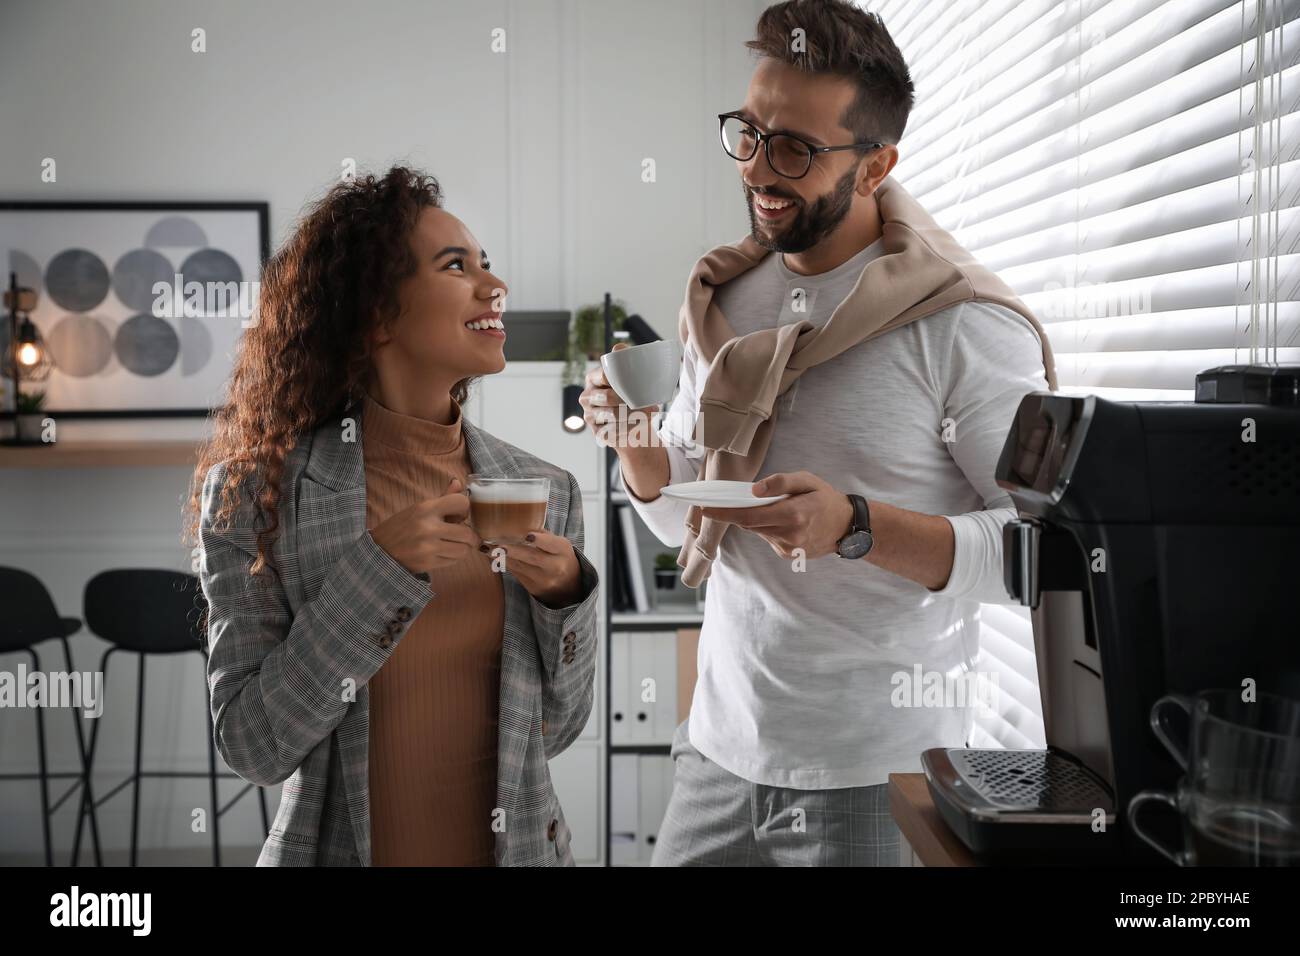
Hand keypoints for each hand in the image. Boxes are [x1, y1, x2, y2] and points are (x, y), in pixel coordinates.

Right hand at [369, 477, 482, 575]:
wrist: (381, 550)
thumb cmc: (403, 526)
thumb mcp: (419, 508)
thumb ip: (443, 498)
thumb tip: (458, 483)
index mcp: (426, 508)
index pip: (461, 502)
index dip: (465, 510)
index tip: (460, 515)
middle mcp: (428, 527)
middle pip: (467, 533)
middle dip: (469, 536)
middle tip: (463, 535)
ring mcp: (428, 547)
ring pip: (464, 550)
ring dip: (463, 548)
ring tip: (454, 545)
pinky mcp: (427, 563)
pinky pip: (454, 561)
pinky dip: (453, 558)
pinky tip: (444, 552)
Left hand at [486, 530, 583, 606]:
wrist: (567, 585)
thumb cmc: (559, 556)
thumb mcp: (558, 544)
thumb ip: (541, 534)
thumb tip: (515, 521)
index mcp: (563, 551)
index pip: (552, 545)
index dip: (540, 540)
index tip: (527, 535)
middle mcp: (555, 567)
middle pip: (532, 557)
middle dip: (513, 551)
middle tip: (497, 545)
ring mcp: (543, 580)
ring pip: (519, 566)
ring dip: (501, 556)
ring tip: (486, 547)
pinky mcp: (532, 588)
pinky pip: (515, 573)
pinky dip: (502, 562)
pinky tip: (491, 555)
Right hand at [579, 343, 659, 448]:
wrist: (631, 420)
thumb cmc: (629, 393)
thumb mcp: (627, 374)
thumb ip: (623, 358)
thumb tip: (619, 348)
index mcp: (592, 378)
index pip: (604, 376)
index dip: (620, 380)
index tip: (637, 383)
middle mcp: (586, 397)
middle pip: (607, 397)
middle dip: (630, 400)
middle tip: (651, 402)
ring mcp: (589, 416)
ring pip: (613, 416)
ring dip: (635, 415)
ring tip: (651, 412)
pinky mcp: (597, 432)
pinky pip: (615, 431)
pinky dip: (632, 428)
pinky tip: (642, 423)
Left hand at [698, 471, 853, 560]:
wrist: (846, 526)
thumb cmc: (825, 498)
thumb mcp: (807, 480)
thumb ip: (780, 482)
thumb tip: (753, 490)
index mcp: (793, 514)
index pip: (749, 515)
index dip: (725, 513)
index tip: (706, 509)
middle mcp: (788, 534)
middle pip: (749, 523)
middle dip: (736, 513)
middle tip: (727, 501)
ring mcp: (787, 547)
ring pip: (757, 531)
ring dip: (755, 519)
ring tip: (773, 507)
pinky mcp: (786, 554)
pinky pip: (767, 538)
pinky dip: (767, 527)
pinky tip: (783, 520)